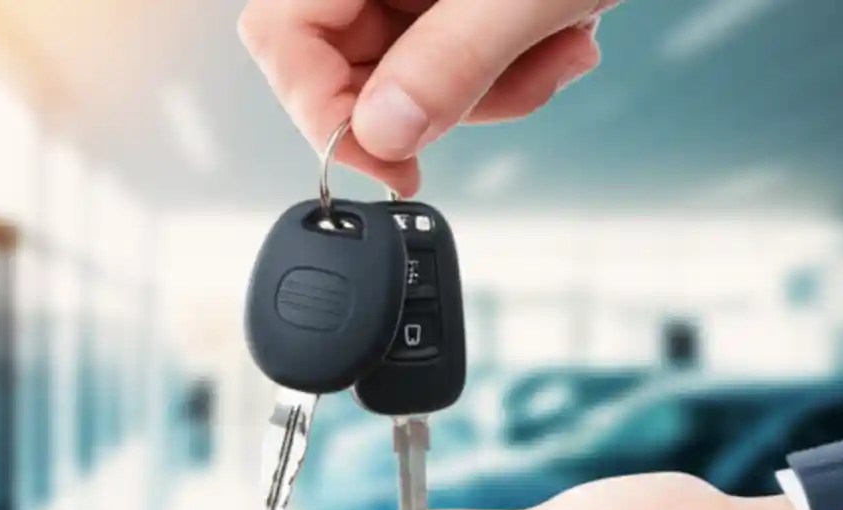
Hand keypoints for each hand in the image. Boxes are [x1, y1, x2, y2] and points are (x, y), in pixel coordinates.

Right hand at [237, 0, 620, 196]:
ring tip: (558, 52)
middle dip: (433, 103)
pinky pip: (452, 60)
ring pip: (408, 76)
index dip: (320, 110)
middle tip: (504, 95)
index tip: (386, 160)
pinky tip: (561, 39)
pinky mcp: (450, 1)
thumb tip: (382, 134)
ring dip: (491, 90)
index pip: (281, 34)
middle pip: (344, 65)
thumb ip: (452, 59)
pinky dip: (510, 70)